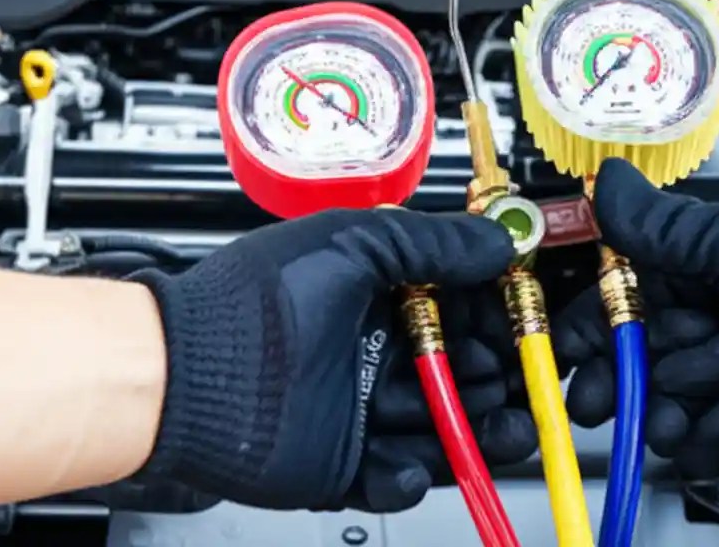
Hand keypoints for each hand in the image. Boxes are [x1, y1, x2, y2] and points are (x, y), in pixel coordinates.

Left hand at [129, 209, 536, 510]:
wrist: (190, 371)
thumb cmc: (259, 300)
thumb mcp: (355, 244)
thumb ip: (432, 242)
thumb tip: (497, 238)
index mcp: (375, 300)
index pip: (457, 312)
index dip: (496, 320)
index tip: (528, 325)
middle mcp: (369, 354)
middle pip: (457, 377)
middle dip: (499, 382)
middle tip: (528, 385)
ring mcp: (356, 412)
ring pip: (439, 432)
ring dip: (476, 434)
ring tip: (505, 431)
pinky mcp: (339, 465)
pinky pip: (391, 480)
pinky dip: (409, 479)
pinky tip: (414, 464)